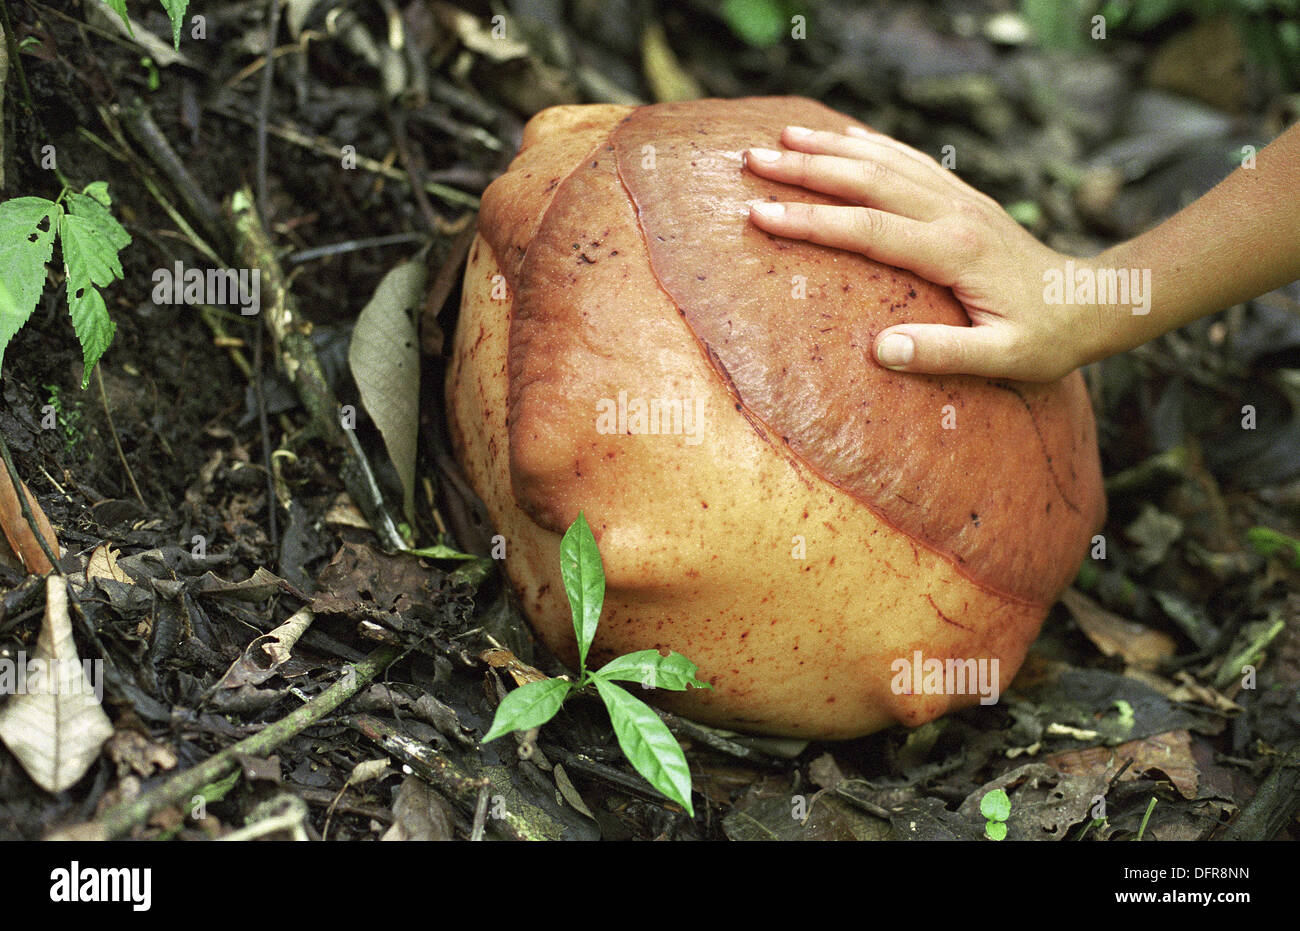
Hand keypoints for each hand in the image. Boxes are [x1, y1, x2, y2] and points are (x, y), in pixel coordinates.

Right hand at [743, 125, 1106, 381]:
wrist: (1093, 301)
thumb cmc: (1045, 338)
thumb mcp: (1002, 358)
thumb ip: (943, 354)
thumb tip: (881, 350)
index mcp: (953, 251)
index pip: (866, 230)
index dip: (810, 222)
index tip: (760, 214)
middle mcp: (952, 212)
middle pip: (867, 180)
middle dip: (806, 169)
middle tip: (752, 159)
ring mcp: (959, 198)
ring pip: (885, 160)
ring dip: (831, 147)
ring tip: (782, 137)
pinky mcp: (964, 196)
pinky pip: (910, 160)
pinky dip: (872, 143)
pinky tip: (844, 136)